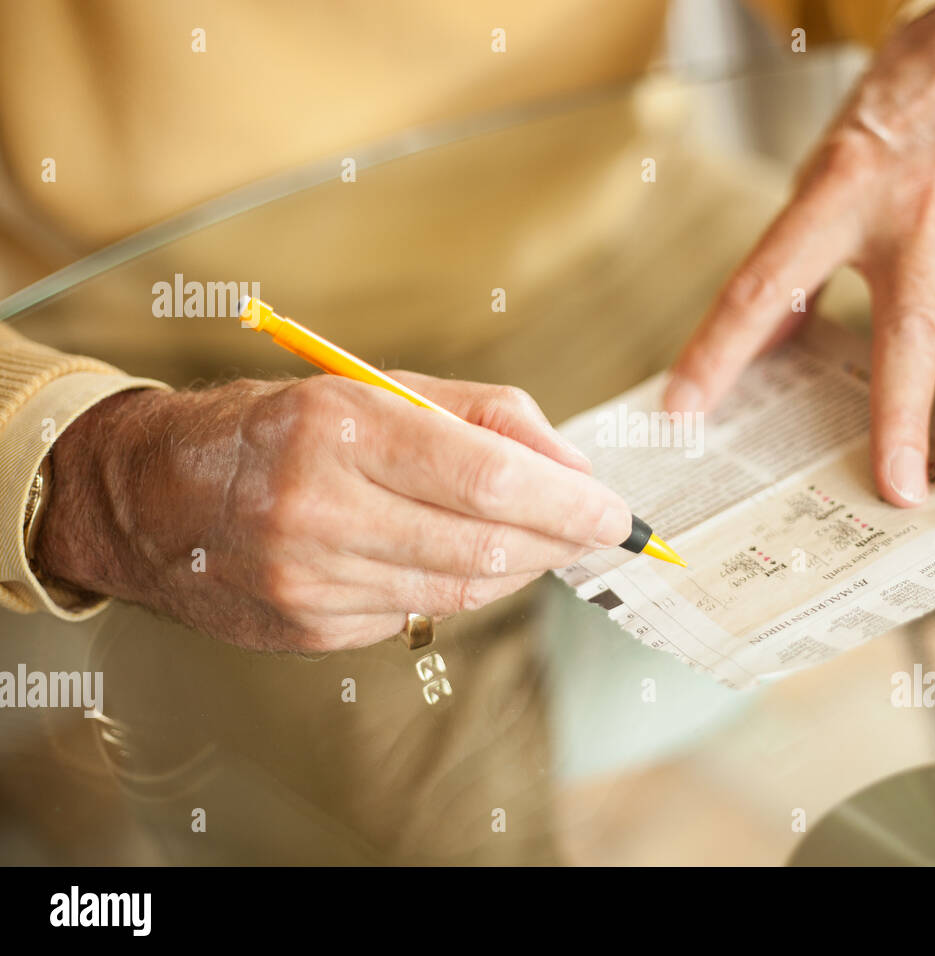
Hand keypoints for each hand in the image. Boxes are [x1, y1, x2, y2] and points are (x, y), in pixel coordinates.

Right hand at [36, 373, 630, 650]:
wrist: (148, 494)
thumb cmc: (277, 427)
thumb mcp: (377, 388)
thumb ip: (485, 417)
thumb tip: (574, 469)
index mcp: (339, 429)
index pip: (490, 479)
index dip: (569, 503)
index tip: (616, 513)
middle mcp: (320, 509)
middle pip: (487, 545)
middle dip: (560, 541)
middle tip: (595, 529)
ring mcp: (311, 580)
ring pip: (463, 588)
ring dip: (522, 566)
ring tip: (543, 539)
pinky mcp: (309, 628)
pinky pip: (420, 612)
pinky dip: (461, 585)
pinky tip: (463, 556)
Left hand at [664, 1, 934, 504]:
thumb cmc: (892, 125)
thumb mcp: (822, 174)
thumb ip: (794, 261)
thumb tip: (756, 349)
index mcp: (840, 195)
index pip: (767, 284)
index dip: (720, 350)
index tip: (685, 409)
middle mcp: (915, 217)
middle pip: (905, 333)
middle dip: (901, 418)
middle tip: (898, 488)